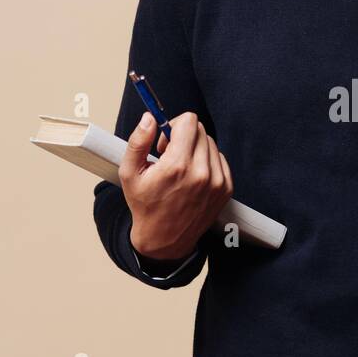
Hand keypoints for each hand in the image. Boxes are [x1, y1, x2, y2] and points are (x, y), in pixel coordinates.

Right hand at [121, 110, 233, 260]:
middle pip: (200, 130)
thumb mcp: (130, 173)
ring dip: (195, 149)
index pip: (189, 121)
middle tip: (169, 155)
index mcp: (177, 166)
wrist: (165, 239)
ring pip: (210, 143)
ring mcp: (217, 181)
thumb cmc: (145, 205)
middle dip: (183, 136)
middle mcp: (201, 173)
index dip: (173, 126)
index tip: (164, 142)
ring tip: (181, 169)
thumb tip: (150, 117)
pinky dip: (207, 162)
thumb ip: (139, 141)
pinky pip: (220, 159)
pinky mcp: (226, 188)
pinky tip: (193, 177)